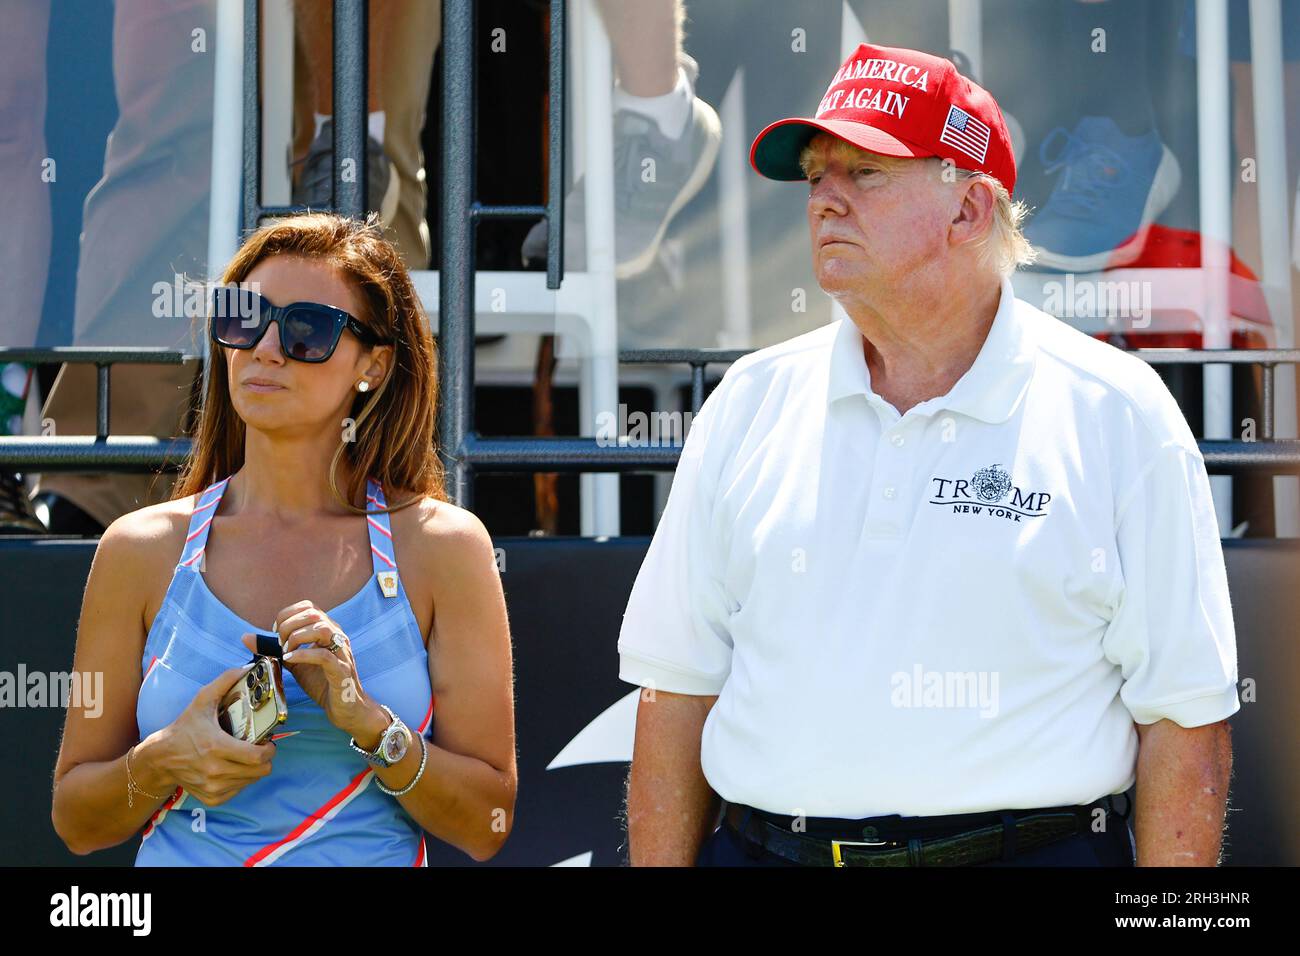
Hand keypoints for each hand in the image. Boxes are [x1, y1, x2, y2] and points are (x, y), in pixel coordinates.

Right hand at [152, 662, 276, 805]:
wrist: (161, 757)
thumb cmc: (185, 727)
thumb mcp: (202, 700)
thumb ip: (225, 681)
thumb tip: (247, 667)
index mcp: (216, 747)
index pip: (258, 757)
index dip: (270, 749)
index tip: (269, 742)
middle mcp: (215, 771)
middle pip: (260, 771)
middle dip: (266, 759)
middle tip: (260, 748)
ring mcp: (213, 787)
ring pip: (251, 781)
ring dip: (253, 769)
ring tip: (245, 756)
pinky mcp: (211, 798)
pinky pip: (238, 791)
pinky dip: (241, 780)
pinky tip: (233, 768)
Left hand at [246, 600, 379, 741]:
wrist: (344, 707)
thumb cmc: (321, 682)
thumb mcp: (294, 662)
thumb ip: (274, 648)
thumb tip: (246, 637)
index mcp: (328, 629)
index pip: (308, 606)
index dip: (287, 615)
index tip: (276, 633)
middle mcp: (337, 636)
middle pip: (313, 613)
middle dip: (289, 625)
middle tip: (279, 644)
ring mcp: (341, 652)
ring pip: (321, 629)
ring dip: (297, 637)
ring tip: (286, 651)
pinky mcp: (341, 670)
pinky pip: (324, 656)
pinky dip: (303, 655)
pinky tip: (290, 659)